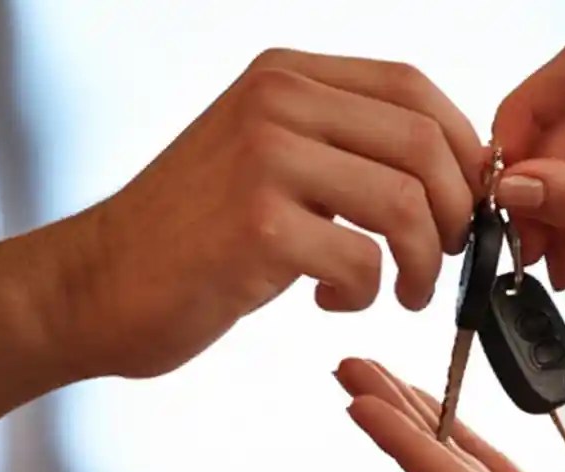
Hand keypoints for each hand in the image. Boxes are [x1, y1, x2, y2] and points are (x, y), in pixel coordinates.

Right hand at [51, 49, 483, 378]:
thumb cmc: (201, 233)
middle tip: (443, 258)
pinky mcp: (258, 224)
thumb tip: (458, 172)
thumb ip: (349, 146)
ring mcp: (265, 156)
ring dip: (424, 264)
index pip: (414, 88)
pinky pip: (364, 261)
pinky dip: (367, 295)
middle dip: (455, 214)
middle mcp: (278, 99)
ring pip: (407, 205)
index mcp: (287, 75)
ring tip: (403, 292)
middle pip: (425, 144)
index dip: (463, 151)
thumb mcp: (274, 158)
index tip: (466, 205)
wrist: (98, 283)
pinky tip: (333, 303)